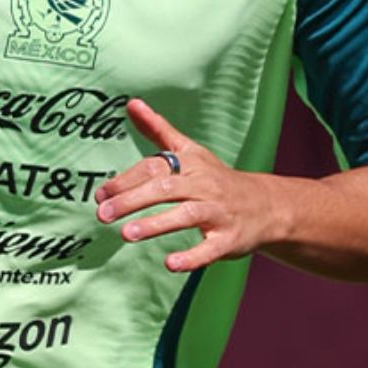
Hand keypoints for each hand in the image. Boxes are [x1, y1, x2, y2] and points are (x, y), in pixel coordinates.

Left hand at [93, 99, 281, 272]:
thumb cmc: (217, 178)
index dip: (126, 180)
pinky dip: (191, 257)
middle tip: (103, 214)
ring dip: (156, 224)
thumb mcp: (190, 151)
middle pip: (166, 189)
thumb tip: (131, 103)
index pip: (155, 167)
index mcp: (191, 163)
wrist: (266, 205)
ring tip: (126, 234)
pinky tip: (170, 264)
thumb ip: (158, 129)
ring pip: (186, 215)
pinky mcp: (228, 238)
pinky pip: (210, 249)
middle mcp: (204, 184)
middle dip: (132, 200)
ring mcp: (218, 212)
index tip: (100, 193)